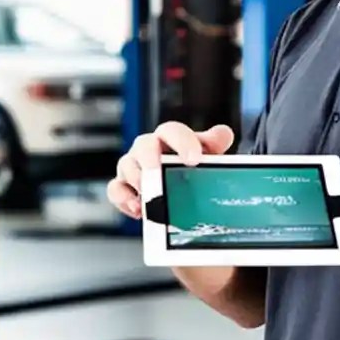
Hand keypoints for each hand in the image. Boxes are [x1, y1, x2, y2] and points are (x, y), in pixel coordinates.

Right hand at [107, 121, 235, 219]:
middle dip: (149, 157)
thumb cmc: (189, 169)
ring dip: (137, 180)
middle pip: (143, 144)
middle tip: (157, 170)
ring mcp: (133, 167)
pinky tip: (138, 209)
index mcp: (169, 138)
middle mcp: (148, 149)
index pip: (172, 131)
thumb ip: (212, 145)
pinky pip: (116, 189)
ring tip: (149, 196)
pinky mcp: (123, 186)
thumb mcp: (205, 157)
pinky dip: (124, 199)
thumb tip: (224, 133)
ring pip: (126, 165)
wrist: (179, 191)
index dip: (182, 142)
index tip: (194, 158)